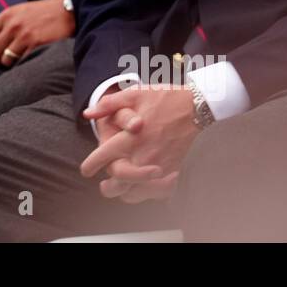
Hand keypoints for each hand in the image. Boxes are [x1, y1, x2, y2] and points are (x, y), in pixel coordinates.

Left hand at [0, 0, 74, 65]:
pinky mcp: (36, 44)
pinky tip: (28, 60)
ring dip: (10, 64)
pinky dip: (22, 64)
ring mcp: (24, 34)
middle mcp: (12, 24)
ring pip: (5, 59)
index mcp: (6, 15)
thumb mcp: (20, 12)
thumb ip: (5, 25)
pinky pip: (21, 61)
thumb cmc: (43, 13)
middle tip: (4, 62)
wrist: (67, 11)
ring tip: (18, 61)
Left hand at [80, 85, 199, 203]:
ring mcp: (159, 166)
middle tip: (103, 185)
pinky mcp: (174, 172)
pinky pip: (156, 192)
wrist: (200, 108)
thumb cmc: (167, 99)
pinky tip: (142, 187)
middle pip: (118, 181)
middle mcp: (143, 156)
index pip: (103, 157)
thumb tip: (87, 113)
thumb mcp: (135, 94)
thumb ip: (109, 105)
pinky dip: (146, 192)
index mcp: (130, 138)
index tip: (86, 169)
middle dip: (107, 186)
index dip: (90, 165)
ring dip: (126, 191)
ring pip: (136, 190)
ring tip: (120, 189)